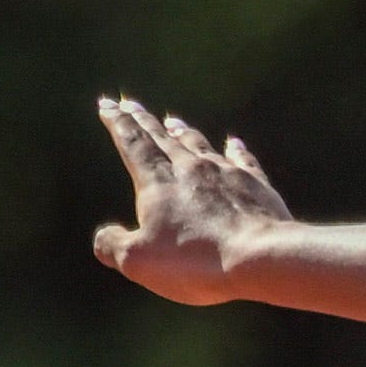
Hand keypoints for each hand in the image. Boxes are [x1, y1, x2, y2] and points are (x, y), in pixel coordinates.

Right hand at [91, 97, 292, 304]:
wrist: (260, 258)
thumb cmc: (195, 262)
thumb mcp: (139, 261)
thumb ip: (113, 246)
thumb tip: (105, 238)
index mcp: (157, 181)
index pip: (133, 144)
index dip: (118, 123)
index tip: (108, 105)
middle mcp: (191, 169)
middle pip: (162, 138)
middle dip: (143, 121)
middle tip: (129, 104)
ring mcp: (226, 175)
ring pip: (199, 145)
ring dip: (183, 132)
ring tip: (173, 121)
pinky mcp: (257, 187)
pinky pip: (243, 161)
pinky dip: (236, 150)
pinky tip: (234, 143)